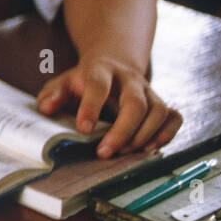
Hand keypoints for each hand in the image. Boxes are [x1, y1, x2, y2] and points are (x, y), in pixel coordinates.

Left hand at [37, 55, 181, 157]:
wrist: (113, 67)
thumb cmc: (83, 82)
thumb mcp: (63, 83)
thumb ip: (53, 95)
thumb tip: (46, 108)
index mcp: (101, 69)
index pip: (98, 85)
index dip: (91, 107)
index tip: (83, 129)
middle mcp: (130, 79)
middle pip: (135, 103)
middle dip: (122, 131)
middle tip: (104, 152)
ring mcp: (149, 91)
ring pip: (158, 111)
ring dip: (144, 136)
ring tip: (124, 153)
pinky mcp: (161, 104)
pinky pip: (174, 118)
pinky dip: (166, 134)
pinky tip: (150, 150)